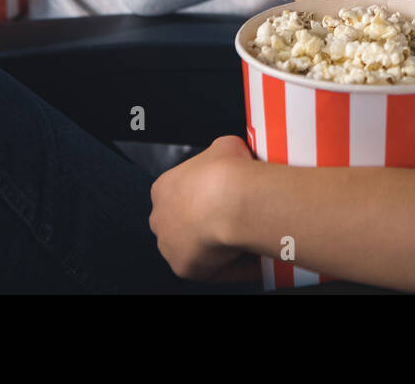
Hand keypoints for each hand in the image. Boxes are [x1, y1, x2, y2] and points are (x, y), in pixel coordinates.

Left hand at [149, 136, 258, 283]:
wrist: (232, 200)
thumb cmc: (227, 173)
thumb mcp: (226, 146)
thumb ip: (222, 155)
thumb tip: (233, 156)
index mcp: (164, 187)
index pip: (183, 193)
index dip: (207, 195)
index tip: (227, 196)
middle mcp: (160, 218)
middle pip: (185, 223)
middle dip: (208, 223)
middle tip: (237, 217)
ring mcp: (168, 245)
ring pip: (197, 247)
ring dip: (219, 245)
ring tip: (248, 237)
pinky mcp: (184, 267)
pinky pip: (214, 269)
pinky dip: (234, 265)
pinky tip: (253, 257)